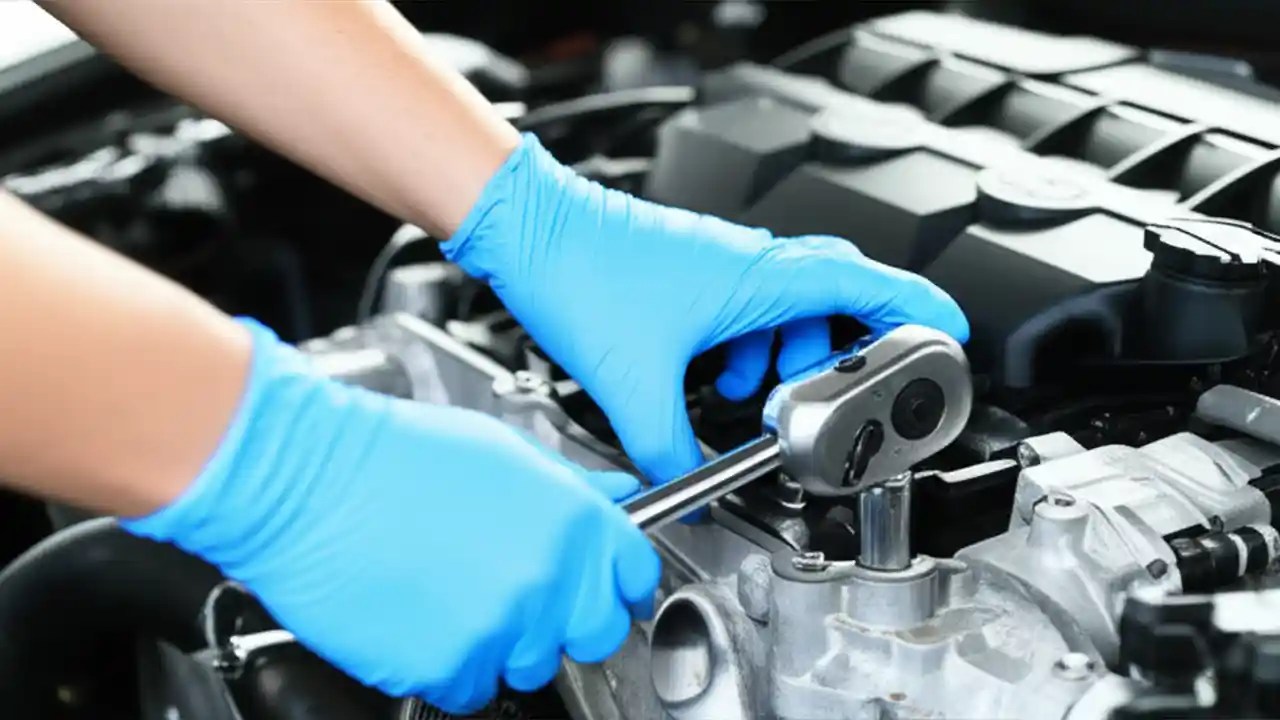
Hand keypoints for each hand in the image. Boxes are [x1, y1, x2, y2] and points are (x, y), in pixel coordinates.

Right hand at [121, 320, 659, 713]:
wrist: (309, 481)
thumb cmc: (396, 457)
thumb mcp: (504, 450)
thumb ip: (571, 486)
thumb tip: (617, 498)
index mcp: (574, 520)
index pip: (636, 576)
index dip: (614, 582)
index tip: (595, 586)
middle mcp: (550, 577)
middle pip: (597, 634)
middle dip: (565, 621)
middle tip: (518, 595)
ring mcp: (504, 628)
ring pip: (531, 665)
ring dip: (502, 643)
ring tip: (452, 593)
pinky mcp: (451, 667)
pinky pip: (469, 688)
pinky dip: (448, 665)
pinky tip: (421, 616)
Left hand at [443, 134, 968, 483]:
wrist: (528, 228)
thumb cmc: (581, 272)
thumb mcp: (633, 383)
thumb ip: (668, 448)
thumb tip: (690, 487)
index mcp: (757, 279)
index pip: (864, 286)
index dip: (916, 309)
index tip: (949, 331)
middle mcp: (748, 263)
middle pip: (837, 294)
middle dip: (851, 344)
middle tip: (852, 384)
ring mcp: (722, 262)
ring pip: (790, 304)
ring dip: (790, 351)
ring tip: (762, 394)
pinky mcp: (695, 269)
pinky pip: (749, 306)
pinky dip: (751, 344)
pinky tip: (720, 375)